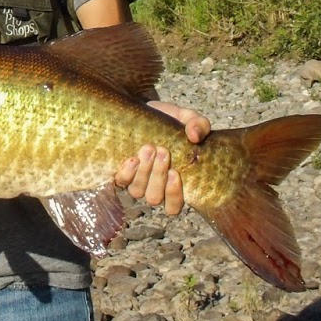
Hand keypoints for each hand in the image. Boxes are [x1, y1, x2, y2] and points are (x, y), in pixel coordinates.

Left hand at [114, 101, 208, 218]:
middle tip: (163, 151)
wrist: (143, 113)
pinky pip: (121, 181)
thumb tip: (195, 136)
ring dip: (144, 171)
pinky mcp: (121, 171)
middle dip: (158, 175)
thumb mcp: (187, 119)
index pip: (173, 207)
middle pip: (154, 197)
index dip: (174, 196)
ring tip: (149, 148)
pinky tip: (132, 159)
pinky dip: (126, 173)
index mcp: (174, 182)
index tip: (175, 173)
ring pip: (138, 191)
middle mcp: (153, 187)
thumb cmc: (169, 123)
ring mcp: (136, 181)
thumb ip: (199, 125)